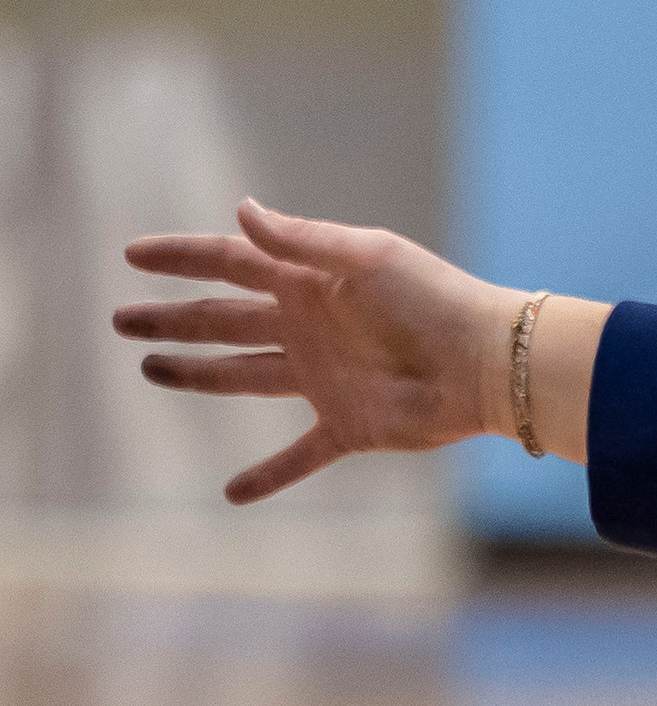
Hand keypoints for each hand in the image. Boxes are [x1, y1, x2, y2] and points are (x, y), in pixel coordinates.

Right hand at [113, 200, 517, 503]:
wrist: (486, 363)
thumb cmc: (434, 299)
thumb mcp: (366, 257)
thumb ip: (301, 241)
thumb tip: (241, 210)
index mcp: (312, 282)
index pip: (232, 263)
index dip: (183, 257)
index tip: (131, 254)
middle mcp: (310, 327)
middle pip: (225, 321)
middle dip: (174, 319)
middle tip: (121, 319)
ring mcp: (324, 378)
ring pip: (245, 377)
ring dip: (198, 375)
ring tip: (150, 370)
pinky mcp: (347, 426)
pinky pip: (298, 457)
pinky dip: (267, 476)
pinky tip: (232, 494)